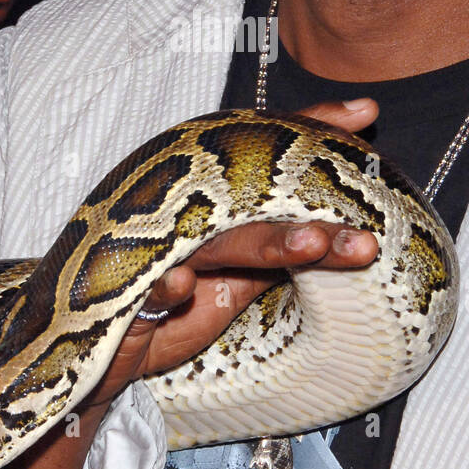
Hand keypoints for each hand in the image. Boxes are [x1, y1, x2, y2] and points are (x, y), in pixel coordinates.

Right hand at [81, 97, 379, 412]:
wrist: (100, 356)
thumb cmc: (174, 304)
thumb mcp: (241, 276)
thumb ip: (285, 248)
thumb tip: (344, 227)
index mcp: (218, 199)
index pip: (268, 152)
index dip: (312, 126)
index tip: (367, 112)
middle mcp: (193, 213)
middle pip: (260, 196)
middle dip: (315, 205)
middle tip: (368, 229)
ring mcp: (163, 249)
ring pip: (224, 239)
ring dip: (269, 242)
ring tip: (314, 244)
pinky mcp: (132, 294)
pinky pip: (151, 285)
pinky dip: (168, 285)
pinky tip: (186, 285)